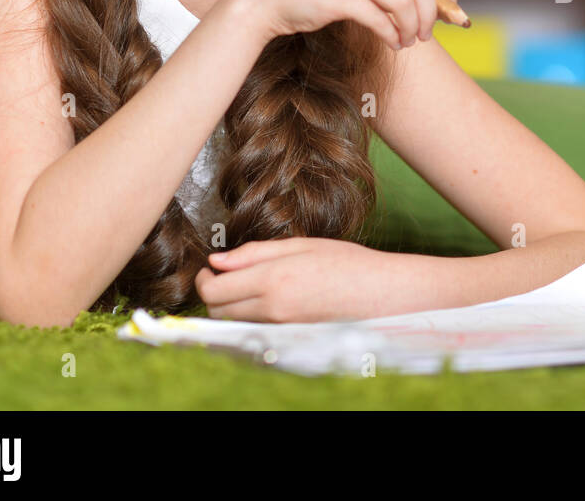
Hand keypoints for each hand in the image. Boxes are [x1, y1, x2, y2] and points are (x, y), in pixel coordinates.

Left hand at [194, 236, 392, 322]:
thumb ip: (255, 253)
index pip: (214, 288)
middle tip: (222, 275)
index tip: (209, 267)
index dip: (203, 278)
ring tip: (244, 287)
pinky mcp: (287, 339)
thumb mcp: (302, 245)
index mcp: (273, 278)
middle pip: (216, 310)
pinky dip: (246, 318)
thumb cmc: (347, 263)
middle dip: (211, 293)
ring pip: (232, 323)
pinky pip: (252, 331)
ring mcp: (280, 328)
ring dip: (228, 306)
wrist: (381, 295)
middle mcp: (272, 308)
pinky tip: (263, 301)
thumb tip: (217, 260)